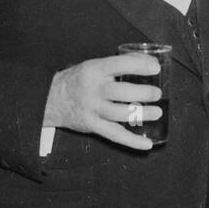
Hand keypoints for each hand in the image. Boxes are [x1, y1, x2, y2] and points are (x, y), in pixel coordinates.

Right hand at [43, 54, 161, 150]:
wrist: (51, 99)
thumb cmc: (79, 80)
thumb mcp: (94, 66)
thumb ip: (119, 64)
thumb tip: (150, 63)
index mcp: (94, 70)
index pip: (120, 64)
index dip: (140, 65)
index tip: (156, 68)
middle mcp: (93, 90)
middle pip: (121, 92)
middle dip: (143, 93)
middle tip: (157, 93)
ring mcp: (92, 110)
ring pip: (120, 114)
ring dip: (142, 114)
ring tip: (157, 112)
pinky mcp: (92, 126)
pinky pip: (115, 135)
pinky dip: (132, 141)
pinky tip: (147, 144)